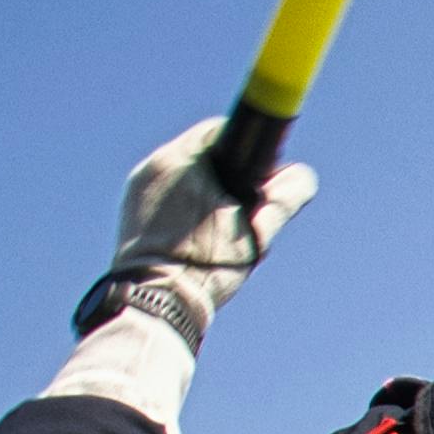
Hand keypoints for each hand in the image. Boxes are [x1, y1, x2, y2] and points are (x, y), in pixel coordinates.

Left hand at [76, 117, 315, 345]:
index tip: (263, 175)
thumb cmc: (203, 267)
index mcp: (178, 160)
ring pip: (185, 176)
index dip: (249, 149)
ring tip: (219, 229)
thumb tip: (301, 175)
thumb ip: (283, 199)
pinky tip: (197, 237)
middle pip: (203, 155)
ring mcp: (137, 189)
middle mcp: (152, 167)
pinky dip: (186, 208)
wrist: (155, 302)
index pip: (221, 131)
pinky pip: (168, 195)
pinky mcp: (131, 210)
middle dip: (228, 176)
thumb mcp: (256, 232)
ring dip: (207, 193)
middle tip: (244, 209)